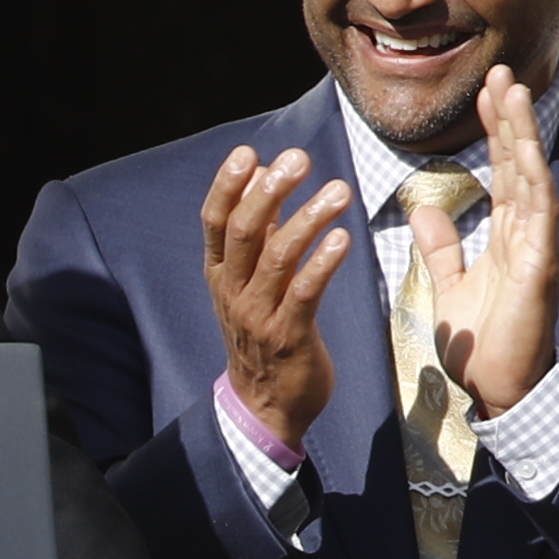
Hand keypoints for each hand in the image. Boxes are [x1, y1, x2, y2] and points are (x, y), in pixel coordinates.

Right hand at [197, 144, 347, 458]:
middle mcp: (233, 291)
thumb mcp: (249, 282)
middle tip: (298, 160)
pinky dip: (323, 263)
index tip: (248, 153)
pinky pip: (305, 293)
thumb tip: (259, 175)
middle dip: (271, 191)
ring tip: (339, 190)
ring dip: (308, 219)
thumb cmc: (263, 333)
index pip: (215, 221)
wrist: (265, 405)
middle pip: (244, 231)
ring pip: (277, 258)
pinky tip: (343, 239)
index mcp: (219, 274)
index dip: (227, 186)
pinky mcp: (289, 337)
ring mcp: (258, 315)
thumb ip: (256, 233)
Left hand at [401, 65, 558, 417]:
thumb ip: (441, 247)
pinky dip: (534, 182)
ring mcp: (539, 248)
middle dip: (509, 116)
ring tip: (514, 90)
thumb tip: (424, 206)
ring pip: (533, 178)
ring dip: (524, 135)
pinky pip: (541, 217)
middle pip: (518, 162)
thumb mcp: (449, 286)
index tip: (484, 88)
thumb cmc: (483, 345)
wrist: (501, 391)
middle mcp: (527, 234)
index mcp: (506, 235)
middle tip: (499, 69)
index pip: (500, 170)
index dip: (493, 129)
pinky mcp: (543, 268)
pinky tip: (527, 152)